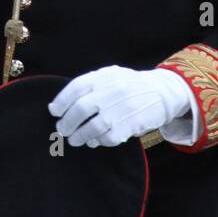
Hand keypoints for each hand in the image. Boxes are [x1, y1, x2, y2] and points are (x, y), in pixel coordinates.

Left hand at [49, 65, 193, 148]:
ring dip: (80, 136)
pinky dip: (98, 141)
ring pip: (93, 127)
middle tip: (62, 130)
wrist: (162, 91)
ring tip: (75, 139)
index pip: (76, 88)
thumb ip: (88, 86)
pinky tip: (94, 141)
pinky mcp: (132, 124)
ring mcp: (123, 108)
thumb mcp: (110, 75)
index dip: (61, 101)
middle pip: (81, 109)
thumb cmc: (129, 85)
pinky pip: (109, 138)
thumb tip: (57, 106)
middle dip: (67, 123)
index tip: (54, 112)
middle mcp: (113, 90)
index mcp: (104, 76)